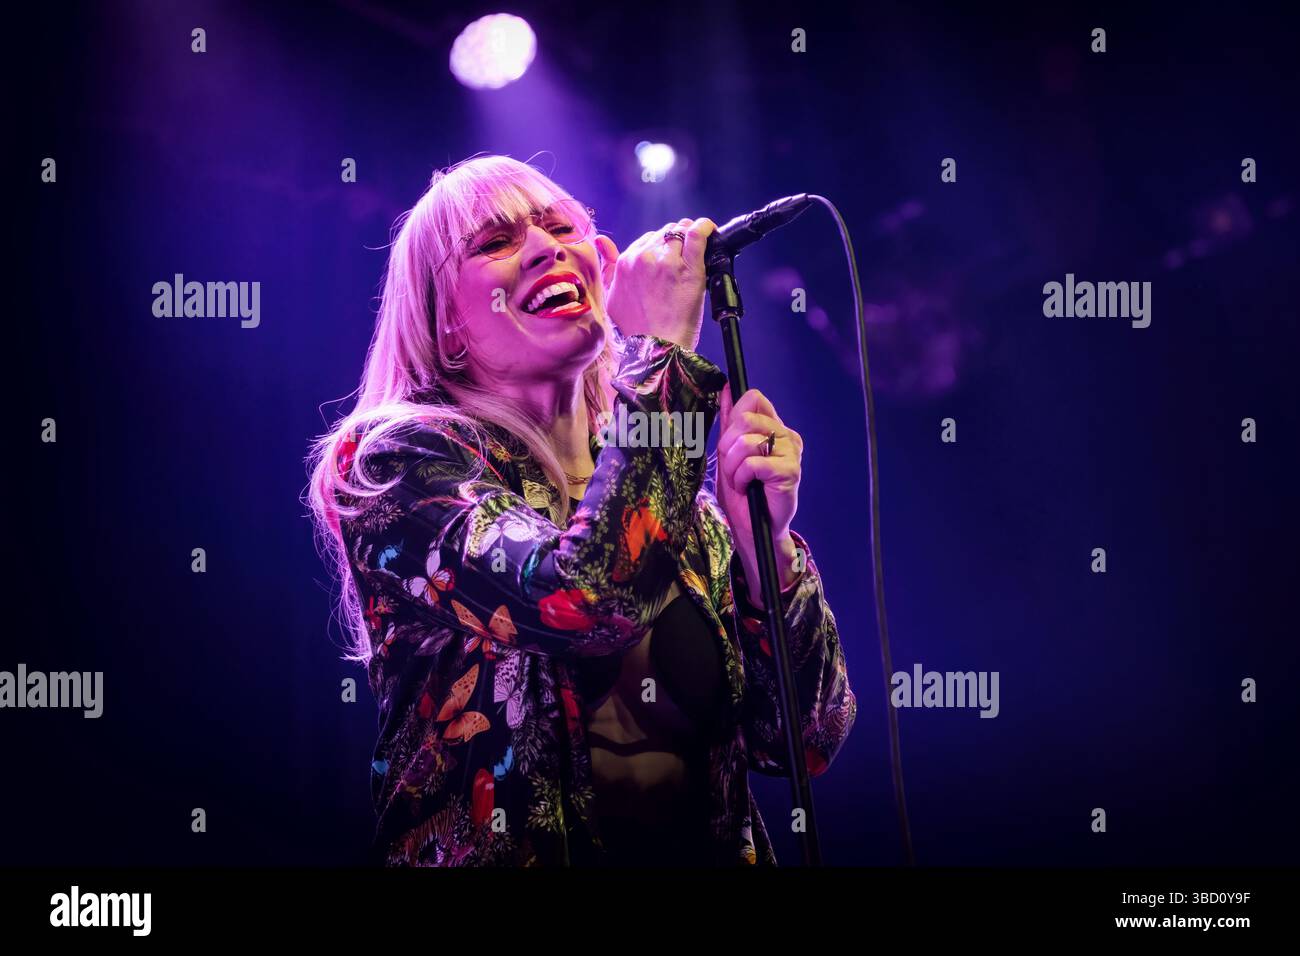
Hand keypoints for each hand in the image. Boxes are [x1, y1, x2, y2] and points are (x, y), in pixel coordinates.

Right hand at [600, 217, 716, 350]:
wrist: (656, 348)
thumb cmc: (636, 328)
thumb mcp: (612, 296)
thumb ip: (608, 266)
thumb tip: (601, 240)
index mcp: (625, 262)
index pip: (648, 238)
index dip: (661, 246)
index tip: (670, 257)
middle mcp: (644, 258)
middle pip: (666, 232)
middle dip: (676, 240)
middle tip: (685, 257)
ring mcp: (667, 261)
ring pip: (682, 231)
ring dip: (690, 237)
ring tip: (698, 249)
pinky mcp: (689, 268)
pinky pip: (698, 234)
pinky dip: (706, 228)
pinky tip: (711, 231)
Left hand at [715, 386, 803, 608]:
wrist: (753, 528)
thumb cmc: (742, 493)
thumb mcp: (729, 452)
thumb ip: (729, 420)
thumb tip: (727, 387)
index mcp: (773, 427)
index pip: (753, 398)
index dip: (734, 417)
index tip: (730, 442)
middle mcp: (786, 435)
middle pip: (747, 417)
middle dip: (728, 444)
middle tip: (732, 467)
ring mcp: (791, 453)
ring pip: (747, 440)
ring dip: (732, 465)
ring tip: (740, 480)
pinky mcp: (790, 471)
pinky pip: (753, 463)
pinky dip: (740, 477)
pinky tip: (746, 487)